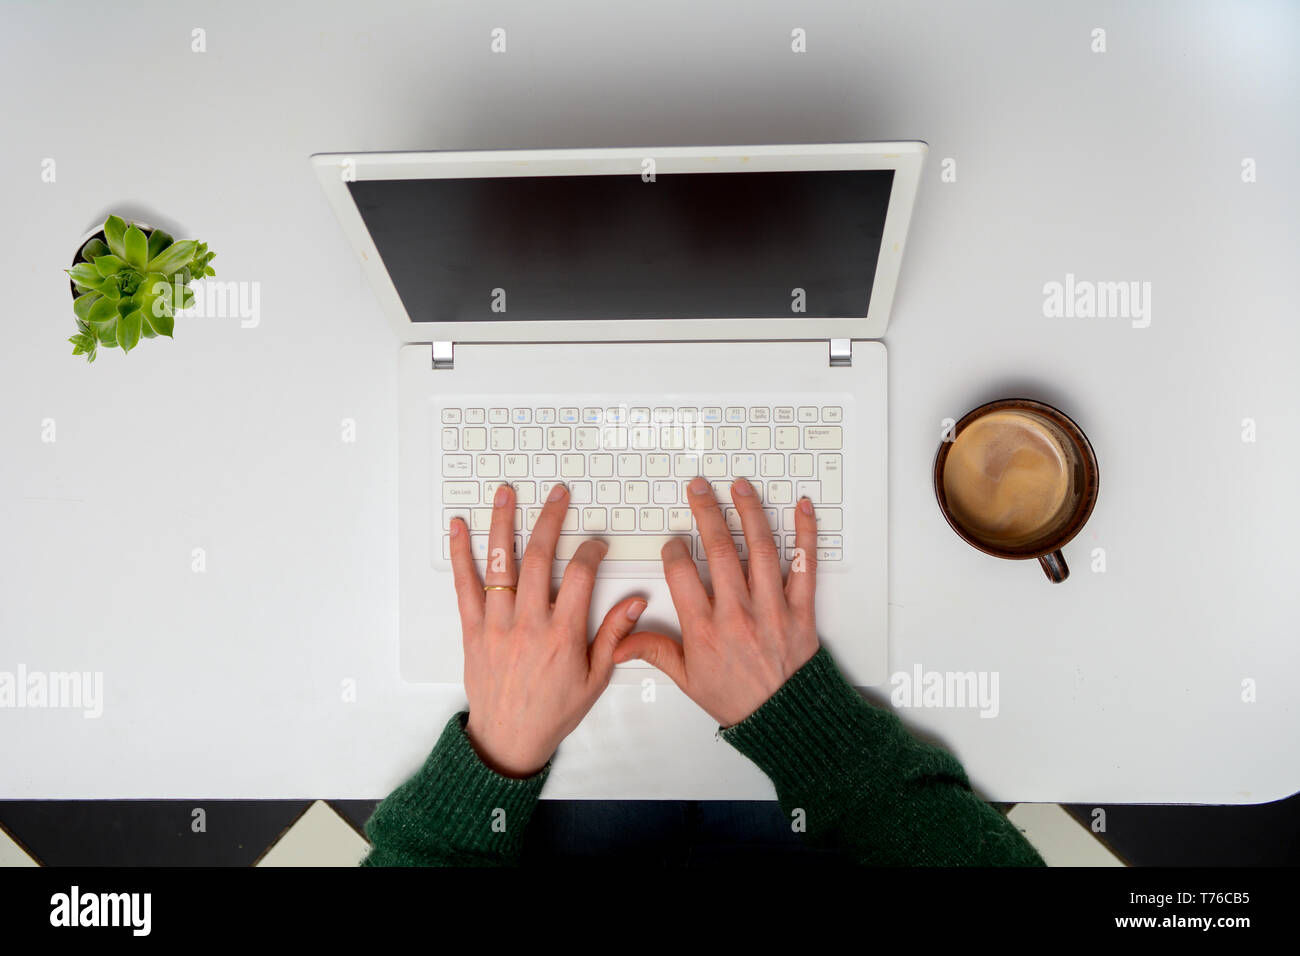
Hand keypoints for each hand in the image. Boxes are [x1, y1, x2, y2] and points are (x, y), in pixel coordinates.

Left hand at [451, 482, 645, 776]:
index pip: (581, 576)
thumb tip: (634, 602)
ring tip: (506, 493)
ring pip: (500, 564)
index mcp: (562, 636)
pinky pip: (464, 585)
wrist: (508, 739)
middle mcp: (528, 624)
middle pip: (539, 558)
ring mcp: (497, 624)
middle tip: (557, 495)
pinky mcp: (473, 630)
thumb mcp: (595, 678)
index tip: (596, 543)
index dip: (591, 551)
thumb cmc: (553, 712)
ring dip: (502, 523)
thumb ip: (614, 636)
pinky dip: (460, 554)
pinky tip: (459, 528)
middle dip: (550, 520)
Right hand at [613, 476, 820, 725]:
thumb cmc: (738, 700)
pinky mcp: (801, 610)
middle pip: (720, 550)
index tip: (675, 542)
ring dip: (750, 512)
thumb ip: (656, 652)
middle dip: (707, 512)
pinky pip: (805, 566)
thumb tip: (620, 644)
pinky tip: (803, 508)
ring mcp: (772, 609)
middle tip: (699, 488)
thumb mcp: (688, 680)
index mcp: (705, 630)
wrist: (785, 720)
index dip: (675, 551)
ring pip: (761, 549)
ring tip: (740, 487)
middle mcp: (738, 614)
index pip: (683, 574)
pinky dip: (806, 534)